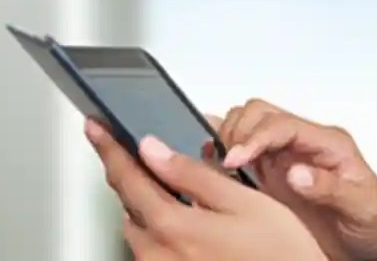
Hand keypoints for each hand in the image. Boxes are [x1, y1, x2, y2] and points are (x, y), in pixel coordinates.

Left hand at [85, 118, 328, 260]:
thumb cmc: (281, 255)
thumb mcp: (243, 201)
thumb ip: (192, 173)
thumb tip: (153, 148)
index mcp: (173, 227)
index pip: (126, 177)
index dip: (109, 147)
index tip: (95, 128)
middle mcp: (159, 256)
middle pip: (128, 205)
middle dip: (129, 175)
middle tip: (135, 152)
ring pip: (138, 231)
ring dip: (145, 207)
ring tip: (170, 189)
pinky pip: (151, 253)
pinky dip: (159, 231)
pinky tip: (186, 224)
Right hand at [215, 100, 376, 260]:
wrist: (370, 247)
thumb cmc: (371, 224)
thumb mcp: (360, 206)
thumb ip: (330, 187)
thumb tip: (296, 171)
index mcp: (327, 143)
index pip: (283, 125)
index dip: (255, 137)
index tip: (235, 158)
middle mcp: (303, 143)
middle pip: (261, 113)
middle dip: (237, 131)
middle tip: (226, 162)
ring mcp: (286, 156)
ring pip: (248, 125)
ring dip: (229, 138)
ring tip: (220, 164)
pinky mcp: (272, 173)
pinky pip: (244, 149)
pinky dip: (226, 151)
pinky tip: (218, 166)